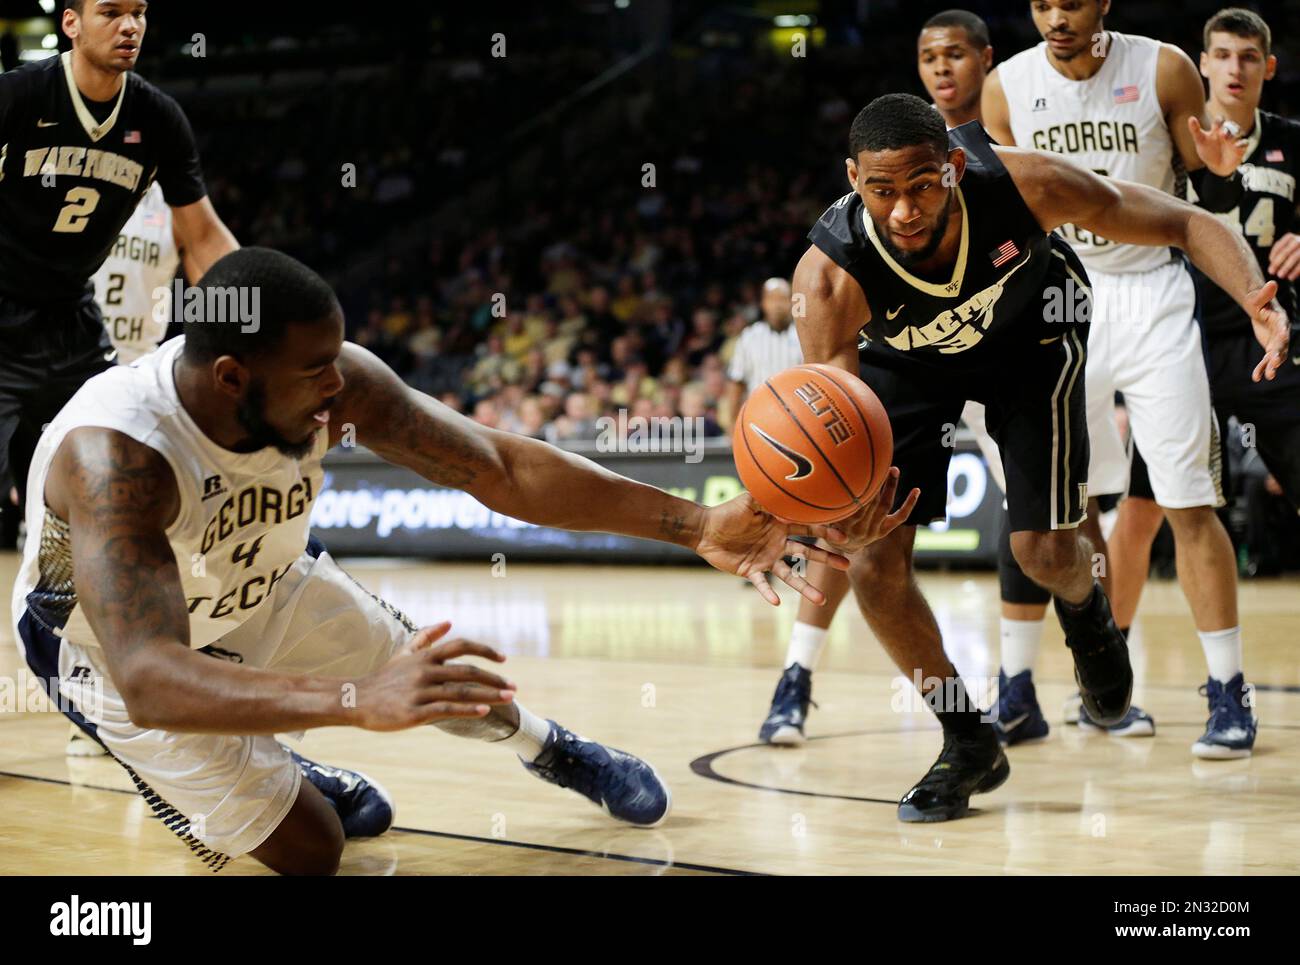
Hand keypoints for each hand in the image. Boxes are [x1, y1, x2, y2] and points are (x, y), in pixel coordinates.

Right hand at [353, 622, 514, 730]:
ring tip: (509, 699)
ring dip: (489, 694)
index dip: (485, 650)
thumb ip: (427, 636)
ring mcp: (420, 691)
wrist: (355, 700)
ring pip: (461, 691)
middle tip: (514, 687)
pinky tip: (485, 711)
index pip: (461, 646)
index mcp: (425, 656)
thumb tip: (449, 621)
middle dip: (494, 679)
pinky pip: (446, 710)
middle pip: (468, 671)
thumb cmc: (383, 678)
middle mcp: (425, 670)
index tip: (503, 659)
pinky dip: (467, 709)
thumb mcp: (405, 653)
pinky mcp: (414, 712)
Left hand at [694, 492, 851, 605]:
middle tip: (847, 565)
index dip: (826, 533)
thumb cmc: (727, 512)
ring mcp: (766, 559)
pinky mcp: (752, 571)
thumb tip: (787, 501)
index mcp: (780, 525)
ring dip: (805, 587)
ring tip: (821, 599)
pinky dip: (769, 593)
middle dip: (827, 559)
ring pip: (791, 575)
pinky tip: (777, 602)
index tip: (843, 538)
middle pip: (808, 552)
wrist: (705, 529)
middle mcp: (778, 543)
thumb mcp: (748, 501)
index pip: (808, 528)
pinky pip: (763, 584)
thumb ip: (766, 500)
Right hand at [824, 467, 919, 554]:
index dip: (862, 490)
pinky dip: (910, 504)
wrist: (841, 546)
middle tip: (880, 464)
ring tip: (893, 469)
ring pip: (885, 506)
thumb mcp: (820, 520)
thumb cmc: (827, 527)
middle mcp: (862, 529)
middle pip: (873, 503)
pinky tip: (917, 490)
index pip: (857, 506)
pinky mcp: (884, 530)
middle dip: (877, 483)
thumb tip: (815, 483)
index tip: (862, 472)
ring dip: (891, 487)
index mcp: (845, 527)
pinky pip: (900, 517)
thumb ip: (820, 507)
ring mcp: (875, 530)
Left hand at [1188, 115, 1247, 176]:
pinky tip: (1236, 146)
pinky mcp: (1241, 147)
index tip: (1217, 124)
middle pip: (1230, 125)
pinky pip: (1245, 142)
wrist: (1217, 166)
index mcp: (1217, 129)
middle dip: (1228, 127)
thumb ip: (1195, 130)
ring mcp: (1235, 139)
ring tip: (1227, 138)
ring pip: (1238, 131)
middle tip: (1222, 134)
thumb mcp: (1200, 141)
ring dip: (1234, 133)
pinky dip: (1241, 143)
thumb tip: (1190, 118)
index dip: (1219, 120)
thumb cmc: (1208, 151)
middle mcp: (1227, 132)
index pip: (1220, 120)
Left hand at [1244, 280, 1289, 380]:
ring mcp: (1277, 342)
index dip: (1283, 332)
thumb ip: (1264, 294)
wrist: (1259, 309)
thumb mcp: (1258, 299)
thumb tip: (1272, 282)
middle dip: (1278, 354)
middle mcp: (1281, 332)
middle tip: (1274, 363)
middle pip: (1281, 345)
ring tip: (1268, 376)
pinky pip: (1266, 361)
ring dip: (1272, 366)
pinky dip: (1262, 369)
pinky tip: (1256, 378)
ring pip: (1276, 356)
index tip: (1283, 336)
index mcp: (1280, 320)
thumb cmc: (1258, 302)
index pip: (1282, 327)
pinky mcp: (1270, 349)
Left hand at [1268, 232, 1299, 280]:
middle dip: (1277, 263)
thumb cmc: (1293, 252)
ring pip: (1294, 257)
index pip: (1278, 246)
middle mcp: (1298, 240)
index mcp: (1289, 237)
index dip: (1273, 256)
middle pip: (1285, 253)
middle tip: (1271, 272)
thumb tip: (1271, 266)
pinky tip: (1290, 277)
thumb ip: (1279, 254)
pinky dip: (1295, 271)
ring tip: (1280, 275)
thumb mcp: (1287, 249)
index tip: (1270, 264)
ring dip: (1286, 267)